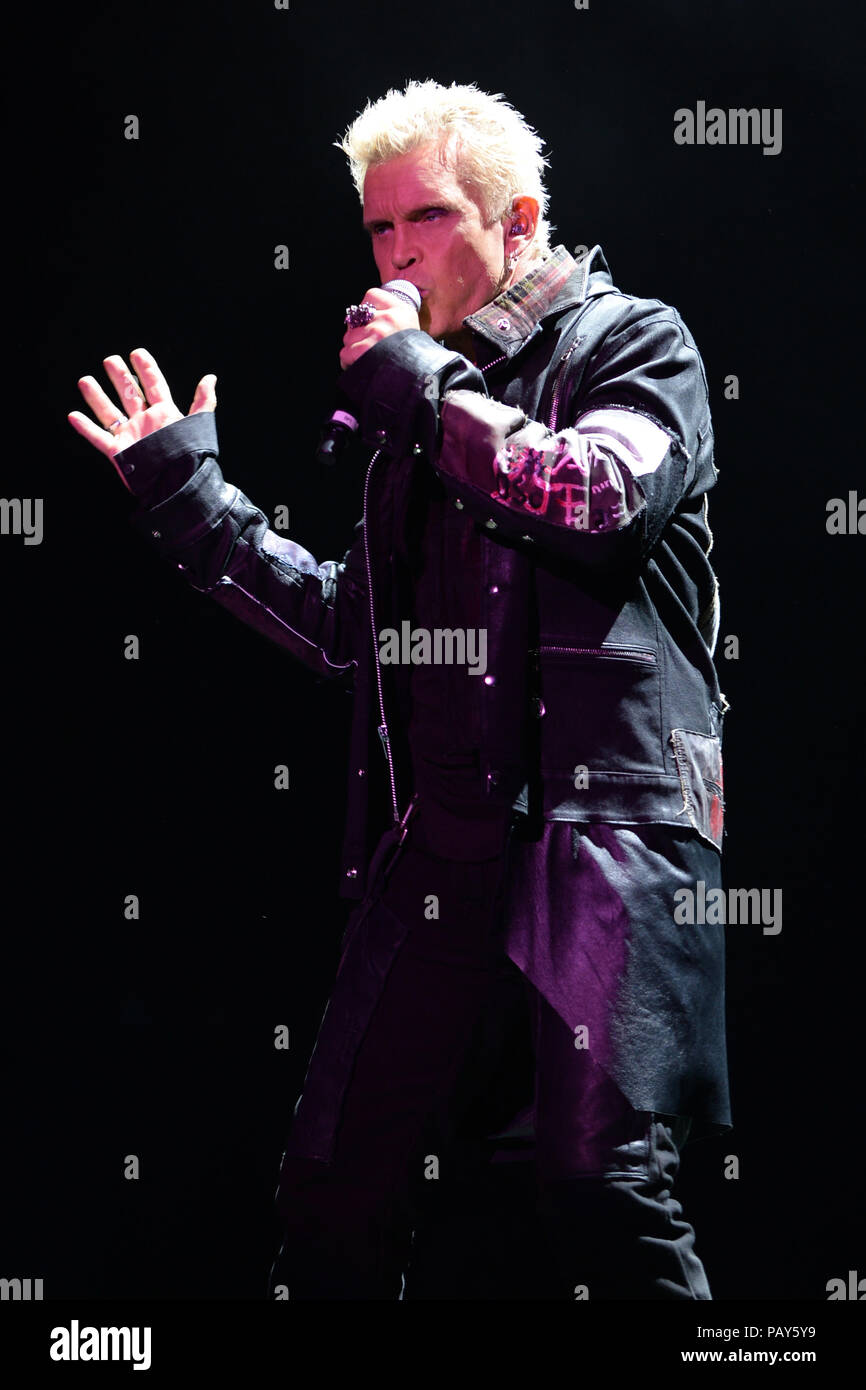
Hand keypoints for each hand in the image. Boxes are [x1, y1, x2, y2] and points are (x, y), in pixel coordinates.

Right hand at [68, 347, 216, 492]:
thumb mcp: (197, 425)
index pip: (154, 385)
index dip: (147, 368)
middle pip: (129, 394)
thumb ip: (203, 402)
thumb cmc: (188, 456)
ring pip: (109, 412)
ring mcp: (130, 436)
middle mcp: (145, 422)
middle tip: (110, 359)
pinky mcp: (118, 452)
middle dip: (119, 376)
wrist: (177, 484)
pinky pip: (98, 437)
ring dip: (96, 397)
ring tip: (85, 380)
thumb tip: (210, 378)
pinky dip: (85, 428)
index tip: (137, 353)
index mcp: (164, 414)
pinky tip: (73, 415)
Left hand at [339, 287, 420, 369]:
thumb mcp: (409, 328)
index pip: (371, 296)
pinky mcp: (366, 349)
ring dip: (354, 349)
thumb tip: (361, 319)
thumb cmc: (411, 356)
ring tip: (367, 358)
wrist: (419, 377)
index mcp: (400, 308)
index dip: (366, 311)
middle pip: (356, 319)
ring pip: (349, 337)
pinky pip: (346, 352)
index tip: (370, 323)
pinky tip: (360, 364)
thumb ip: (389, 317)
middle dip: (358, 334)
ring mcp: (378, 332)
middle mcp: (389, 317)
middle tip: (370, 346)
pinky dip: (349, 361)